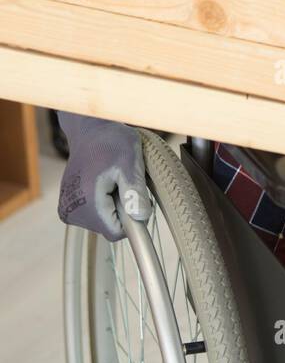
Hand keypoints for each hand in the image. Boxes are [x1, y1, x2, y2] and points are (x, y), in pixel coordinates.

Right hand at [57, 111, 152, 241]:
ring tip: (112, 181)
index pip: (116, 232)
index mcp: (86, 203)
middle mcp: (70, 211)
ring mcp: (66, 209)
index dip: (131, 218)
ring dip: (114, 206)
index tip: (135, 195)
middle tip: (123, 183)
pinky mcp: (67, 206)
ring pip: (102, 222)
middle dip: (122, 210)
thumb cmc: (111, 142)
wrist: (90, 130)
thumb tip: (140, 217)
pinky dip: (103, 203)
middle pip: (109, 228)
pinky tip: (103, 183)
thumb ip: (135, 191)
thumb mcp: (130, 162)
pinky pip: (94, 215)